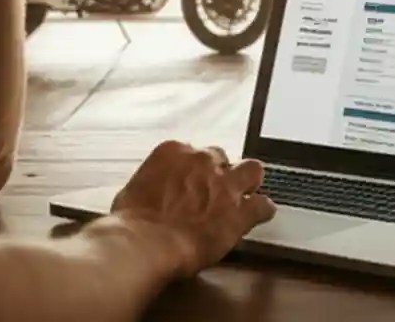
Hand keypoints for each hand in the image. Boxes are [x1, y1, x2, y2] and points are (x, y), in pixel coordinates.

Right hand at [110, 141, 275, 277]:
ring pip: (251, 171)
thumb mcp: (134, 191)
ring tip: (244, 195)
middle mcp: (203, 161)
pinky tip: (259, 216)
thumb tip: (152, 195)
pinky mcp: (241, 212)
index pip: (192, 153)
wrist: (145, 242)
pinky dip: (262, 211)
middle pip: (222, 158)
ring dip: (248, 183)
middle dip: (220, 173)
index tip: (191, 182)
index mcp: (174, 152)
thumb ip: (153, 184)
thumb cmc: (131, 221)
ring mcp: (225, 185)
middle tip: (215, 190)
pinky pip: (263, 206)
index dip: (194, 171)